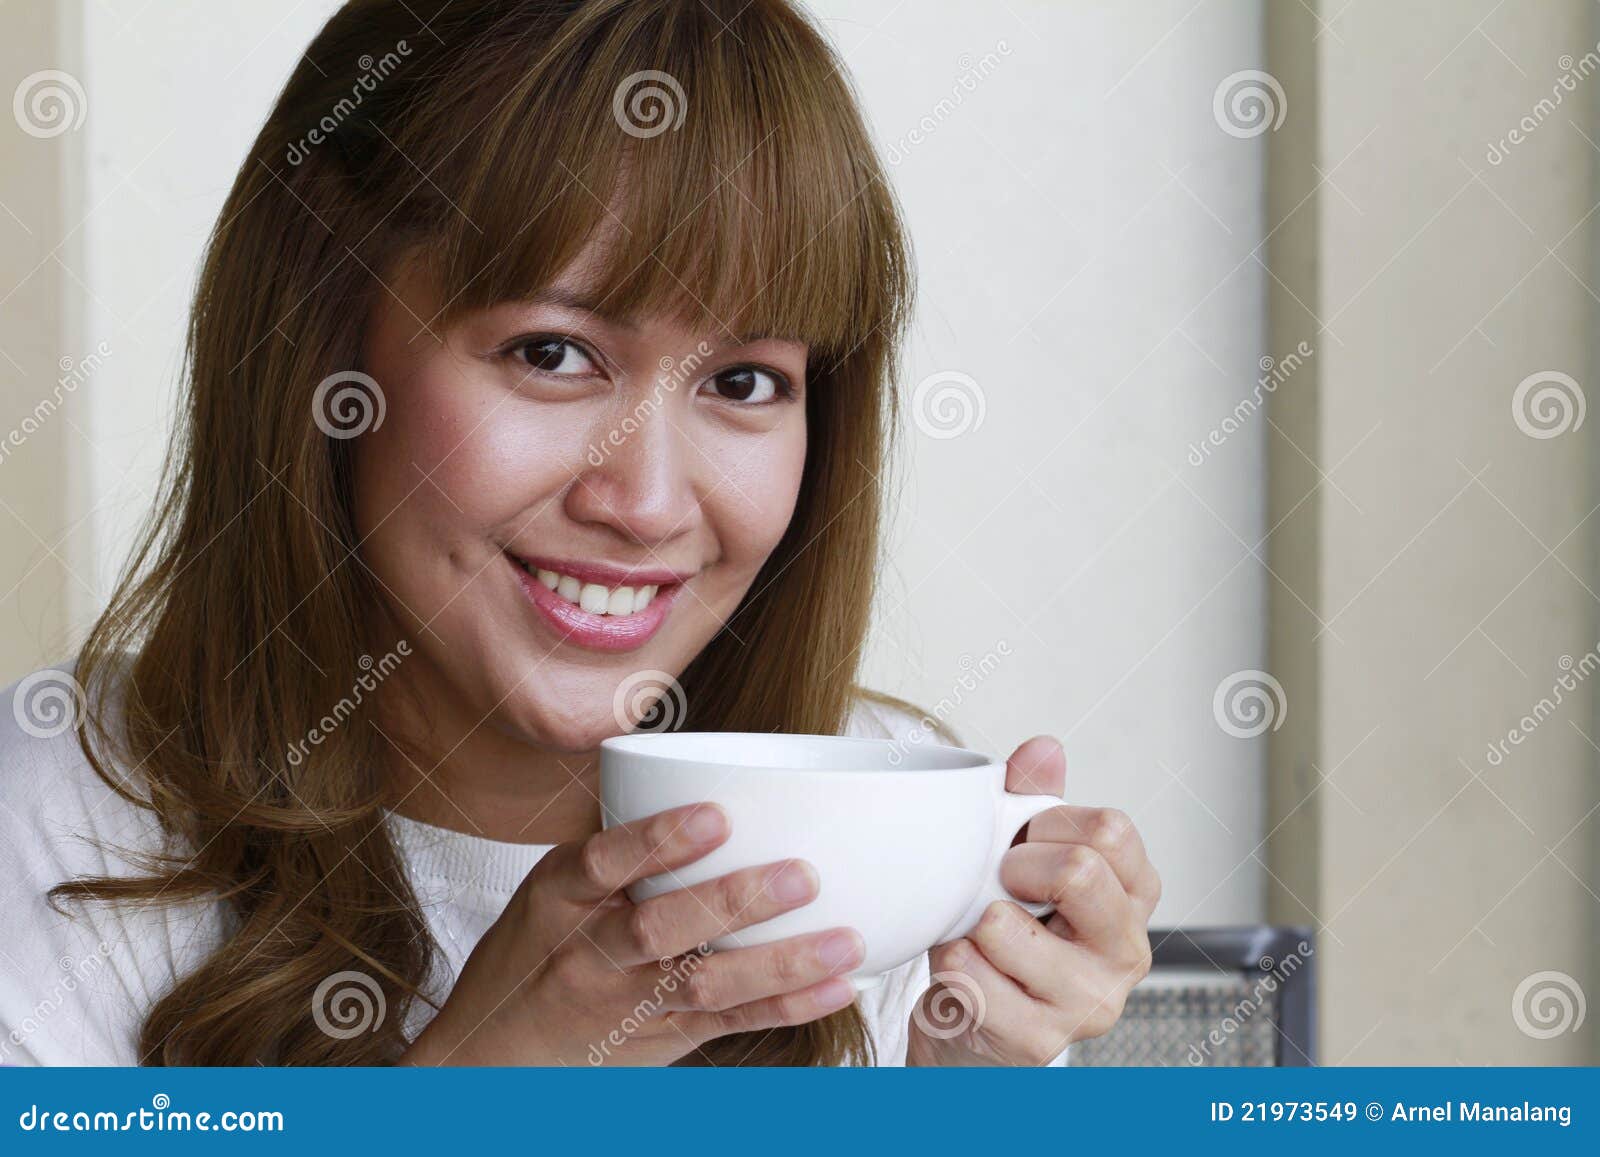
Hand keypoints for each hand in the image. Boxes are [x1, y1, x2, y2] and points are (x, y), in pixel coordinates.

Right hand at [400, 803, 863, 1064]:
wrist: (489, 1057)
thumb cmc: (534, 955)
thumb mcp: (549, 891)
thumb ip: (618, 849)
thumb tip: (700, 777)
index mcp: (560, 897)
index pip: (604, 861)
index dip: (659, 839)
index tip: (716, 815)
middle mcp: (590, 952)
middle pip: (660, 928)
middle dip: (735, 903)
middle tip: (803, 876)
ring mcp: (625, 1003)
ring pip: (705, 985)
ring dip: (780, 964)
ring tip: (845, 940)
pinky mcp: (658, 1040)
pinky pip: (726, 1025)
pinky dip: (784, 1009)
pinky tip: (835, 988)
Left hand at [906, 736, 1158, 1065]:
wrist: (972, 1028)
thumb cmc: (1005, 932)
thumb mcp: (1021, 854)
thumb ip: (1034, 796)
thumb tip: (1044, 749)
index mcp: (1134, 896)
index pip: (1112, 830)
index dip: (1050, 822)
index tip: (1024, 839)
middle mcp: (1126, 952)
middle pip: (1079, 871)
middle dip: (1013, 865)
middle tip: (997, 883)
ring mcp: (1087, 1003)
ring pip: (1006, 927)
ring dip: (970, 922)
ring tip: (974, 935)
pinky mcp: (1037, 1041)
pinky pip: (969, 977)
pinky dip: (949, 963)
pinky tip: (961, 971)